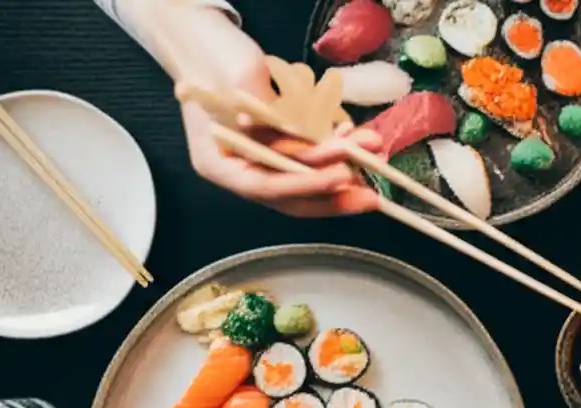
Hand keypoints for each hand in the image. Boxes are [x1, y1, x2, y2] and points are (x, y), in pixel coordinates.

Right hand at [171, 7, 381, 216]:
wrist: (207, 38)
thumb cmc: (214, 56)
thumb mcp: (241, 79)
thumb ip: (270, 112)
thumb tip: (296, 135)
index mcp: (217, 163)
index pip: (264, 187)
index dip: (304, 185)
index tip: (340, 176)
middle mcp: (240, 170)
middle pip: (291, 196)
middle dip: (335, 192)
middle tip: (371, 191)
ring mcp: (261, 160)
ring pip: (307, 177)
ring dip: (344, 166)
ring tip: (373, 148)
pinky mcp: (280, 145)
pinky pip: (312, 156)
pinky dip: (335, 149)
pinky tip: (355, 136)